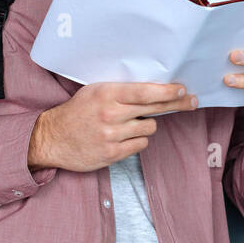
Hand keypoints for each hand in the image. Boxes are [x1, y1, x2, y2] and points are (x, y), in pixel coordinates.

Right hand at [29, 81, 197, 172]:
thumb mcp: (96, 91)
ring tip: (128, 123)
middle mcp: (110, 114)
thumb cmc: (78, 111)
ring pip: (149, 128)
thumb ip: (122, 90)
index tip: (182, 90)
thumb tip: (156, 88)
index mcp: (107, 94)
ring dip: (145, 125)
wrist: (53, 137)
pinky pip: (140, 144)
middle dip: (176, 104)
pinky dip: (137, 140)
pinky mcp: (112, 154)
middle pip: (153, 109)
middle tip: (191, 101)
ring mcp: (112, 136)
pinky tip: (124, 136)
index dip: (167, 91)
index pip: (144, 92)